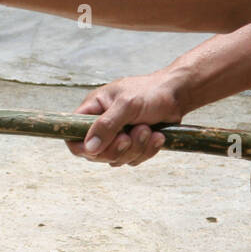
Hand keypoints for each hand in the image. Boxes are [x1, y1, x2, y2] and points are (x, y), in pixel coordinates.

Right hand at [64, 72, 188, 166]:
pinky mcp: (134, 145)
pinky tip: (157, 136)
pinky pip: (134, 159)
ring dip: (136, 148)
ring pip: (116, 159)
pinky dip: (147, 150)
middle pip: (95, 154)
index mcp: (92, 110)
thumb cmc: (150, 92)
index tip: (99, 148)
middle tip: (130, 135)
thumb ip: (106, 125)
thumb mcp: (126, 105)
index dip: (82, 147)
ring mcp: (117, 137)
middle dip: (117, 148)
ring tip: (147, 129)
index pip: (73, 136)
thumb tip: (89, 147)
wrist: (177, 95)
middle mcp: (102, 125)